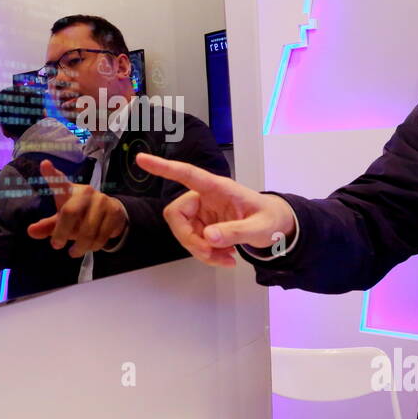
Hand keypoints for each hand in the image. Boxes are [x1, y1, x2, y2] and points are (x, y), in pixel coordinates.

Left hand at [26, 160, 127, 257]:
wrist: (111, 213)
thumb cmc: (81, 215)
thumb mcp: (62, 219)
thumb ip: (47, 226)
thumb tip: (30, 231)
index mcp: (69, 191)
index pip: (59, 181)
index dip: (51, 173)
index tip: (44, 165)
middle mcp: (86, 192)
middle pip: (70, 212)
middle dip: (62, 232)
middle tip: (56, 245)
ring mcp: (102, 200)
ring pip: (87, 229)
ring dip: (79, 246)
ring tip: (73, 252)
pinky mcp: (114, 211)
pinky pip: (101, 235)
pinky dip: (93, 246)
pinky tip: (89, 247)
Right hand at [134, 153, 294, 267]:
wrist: (276, 228)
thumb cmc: (270, 219)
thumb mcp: (259, 228)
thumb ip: (235, 232)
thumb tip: (208, 238)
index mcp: (217, 188)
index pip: (187, 174)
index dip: (164, 167)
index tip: (141, 159)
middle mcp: (204, 198)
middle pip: (176, 215)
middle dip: (189, 239)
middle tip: (209, 253)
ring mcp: (202, 214)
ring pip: (183, 233)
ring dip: (201, 251)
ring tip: (226, 258)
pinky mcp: (202, 227)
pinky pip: (193, 244)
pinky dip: (207, 255)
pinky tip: (225, 258)